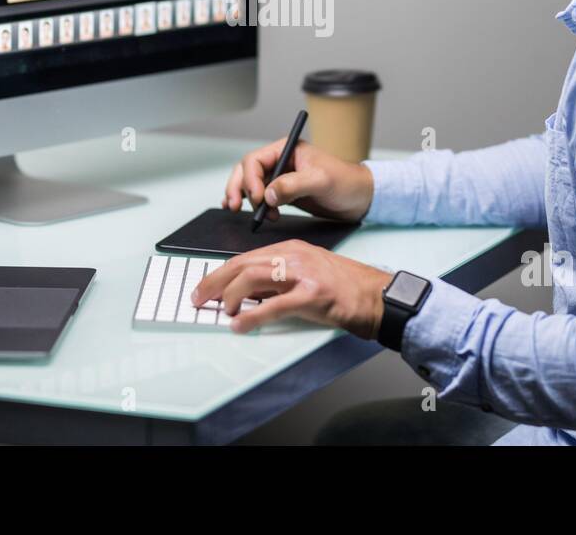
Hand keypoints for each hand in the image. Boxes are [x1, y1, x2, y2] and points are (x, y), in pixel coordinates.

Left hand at [191, 240, 392, 337]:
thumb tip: (246, 295)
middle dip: (215, 282)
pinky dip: (252, 316)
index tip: (204, 287)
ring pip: (254, 279)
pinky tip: (239, 325)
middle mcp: (294, 256)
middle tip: (198, 298)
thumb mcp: (307, 273)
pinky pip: (274, 306)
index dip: (220, 273)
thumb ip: (278, 280)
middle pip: (243, 265)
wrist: (377, 295)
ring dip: (230, 297)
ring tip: (222, 312)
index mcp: (291, 249)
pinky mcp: (313, 296)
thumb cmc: (344, 288)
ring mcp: (304, 274)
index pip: (246, 257)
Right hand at [222, 138, 373, 221]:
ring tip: (241, 212)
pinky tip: (248, 213)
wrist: (360, 198)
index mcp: (287, 149)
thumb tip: (268, 194)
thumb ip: (293, 185)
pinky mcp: (283, 193)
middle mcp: (280, 161)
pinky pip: (260, 196)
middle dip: (238, 187)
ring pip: (250, 184)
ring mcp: (280, 177)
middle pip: (247, 171)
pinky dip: (251, 204)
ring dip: (243, 197)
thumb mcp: (320, 181)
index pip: (256, 160)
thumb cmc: (345, 182)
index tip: (259, 198)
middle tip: (235, 206)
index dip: (251, 179)